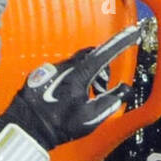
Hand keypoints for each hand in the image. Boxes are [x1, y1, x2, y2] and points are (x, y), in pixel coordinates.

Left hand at [0, 24, 141, 148]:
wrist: (27, 129)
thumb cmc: (59, 125)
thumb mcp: (92, 117)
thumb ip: (112, 101)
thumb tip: (124, 90)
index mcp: (79, 74)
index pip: (105, 52)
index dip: (121, 41)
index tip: (133, 32)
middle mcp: (64, 66)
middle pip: (91, 55)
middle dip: (102, 67)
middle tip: (103, 87)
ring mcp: (51, 69)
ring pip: (76, 64)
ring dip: (86, 76)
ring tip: (85, 97)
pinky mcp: (41, 75)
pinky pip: (61, 71)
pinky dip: (71, 80)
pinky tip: (67, 98)